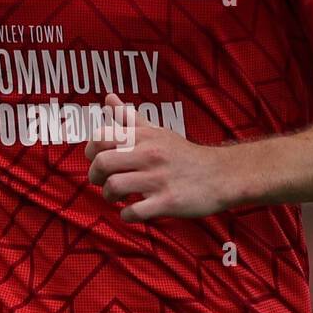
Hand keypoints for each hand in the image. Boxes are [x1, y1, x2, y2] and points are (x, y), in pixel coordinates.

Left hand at [84, 92, 230, 222]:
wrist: (221, 175)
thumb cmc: (183, 154)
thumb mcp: (158, 131)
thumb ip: (129, 117)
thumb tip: (108, 98)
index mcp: (144, 136)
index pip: (100, 137)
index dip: (91, 151)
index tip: (98, 160)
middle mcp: (150, 154)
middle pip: (102, 163)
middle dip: (94, 176)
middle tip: (102, 182)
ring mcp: (158, 179)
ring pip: (114, 187)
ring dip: (110, 196)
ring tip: (118, 197)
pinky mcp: (168, 202)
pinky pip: (133, 212)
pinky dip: (127, 215)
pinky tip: (133, 210)